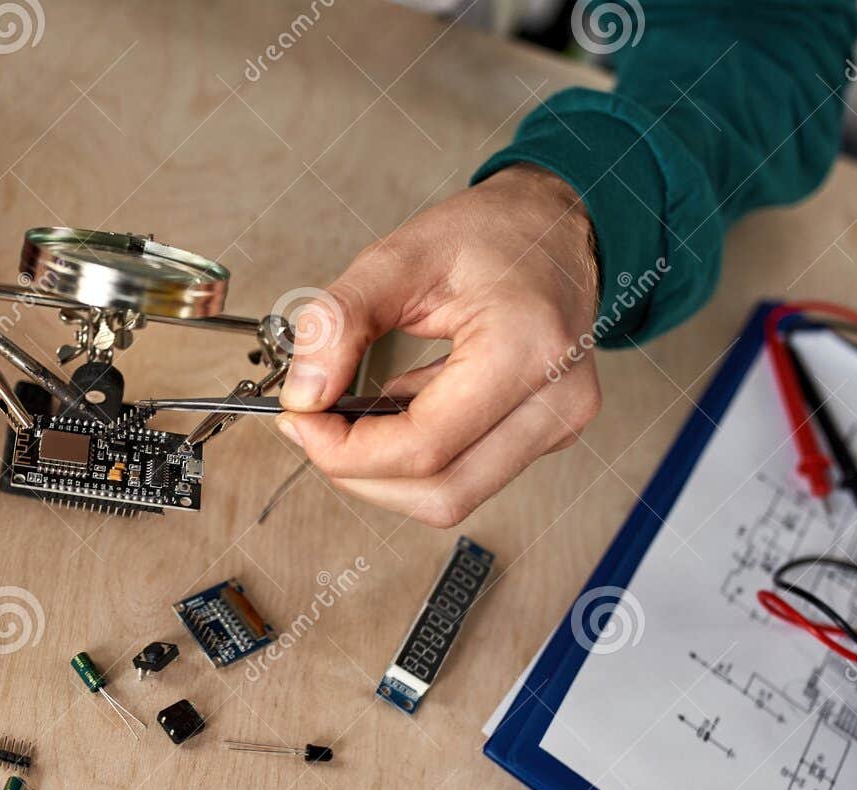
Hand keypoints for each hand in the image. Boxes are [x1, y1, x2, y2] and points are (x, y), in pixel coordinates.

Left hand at [276, 163, 601, 525]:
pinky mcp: (546, 435)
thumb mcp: (398, 257)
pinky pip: (466, 475)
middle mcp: (555, 401)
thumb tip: (304, 396)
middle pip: (441, 493)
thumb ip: (339, 323)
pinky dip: (414, 454)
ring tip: (352, 414)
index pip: (424, 447)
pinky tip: (395, 406)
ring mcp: (557, 425)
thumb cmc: (492, 232)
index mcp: (524, 350)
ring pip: (453, 497)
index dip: (346, 451)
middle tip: (313, 426)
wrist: (556, 225)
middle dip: (360, 472)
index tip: (299, 419)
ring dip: (385, 470)